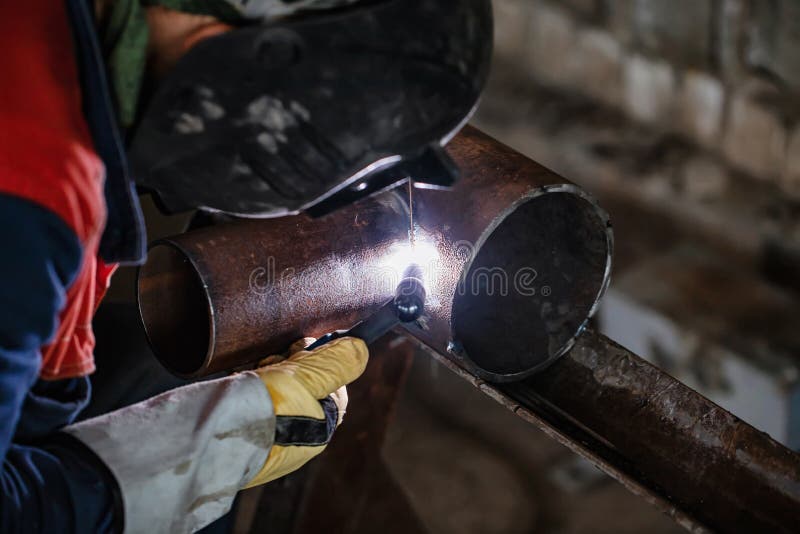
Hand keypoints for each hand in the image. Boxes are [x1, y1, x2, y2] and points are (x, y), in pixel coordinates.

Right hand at [245, 336, 367, 486]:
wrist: (218, 435)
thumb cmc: (271, 409)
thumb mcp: (311, 378)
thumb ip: (337, 363)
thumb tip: (360, 349)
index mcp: (321, 426)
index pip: (329, 382)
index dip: (317, 359)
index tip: (302, 348)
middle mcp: (297, 434)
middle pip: (301, 382)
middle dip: (288, 364)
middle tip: (276, 362)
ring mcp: (268, 433)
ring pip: (274, 386)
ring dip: (266, 370)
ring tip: (256, 372)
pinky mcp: (241, 428)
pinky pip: (250, 396)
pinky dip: (246, 382)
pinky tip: (240, 379)